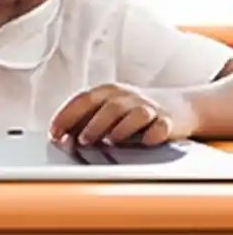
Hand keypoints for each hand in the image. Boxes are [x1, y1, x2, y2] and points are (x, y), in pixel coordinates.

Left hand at [49, 83, 194, 145]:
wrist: (181, 106)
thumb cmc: (133, 112)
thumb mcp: (107, 111)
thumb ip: (84, 121)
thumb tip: (59, 138)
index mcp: (107, 92)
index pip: (83, 100)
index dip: (66, 116)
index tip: (54, 134)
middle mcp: (128, 97)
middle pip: (109, 107)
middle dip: (93, 124)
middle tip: (82, 141)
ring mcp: (149, 107)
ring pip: (135, 114)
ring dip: (120, 129)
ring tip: (109, 141)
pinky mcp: (168, 120)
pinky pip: (161, 126)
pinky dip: (153, 134)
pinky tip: (146, 141)